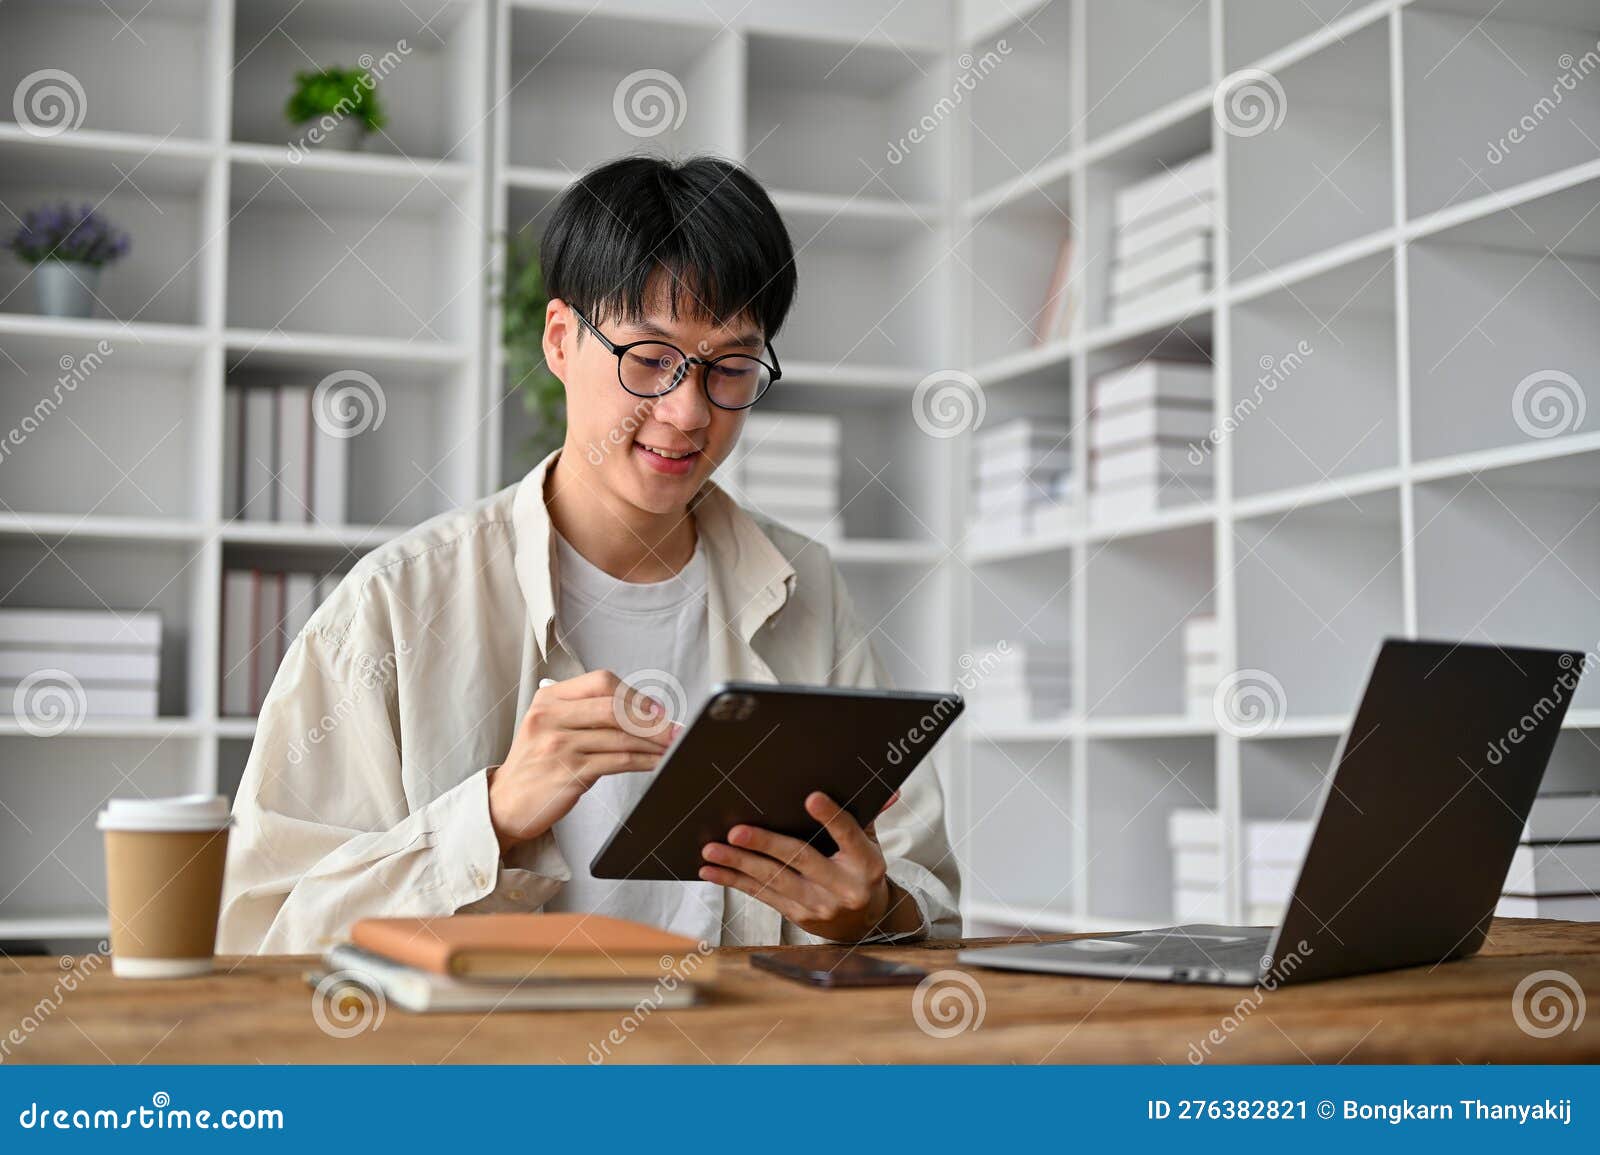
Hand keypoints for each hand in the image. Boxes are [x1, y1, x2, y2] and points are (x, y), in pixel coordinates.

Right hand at [487, 669, 676, 851]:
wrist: (506, 803)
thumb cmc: (536, 765)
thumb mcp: (550, 726)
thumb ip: (586, 712)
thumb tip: (641, 711)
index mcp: (549, 699)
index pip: (600, 682)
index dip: (634, 695)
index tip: (656, 709)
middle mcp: (550, 717)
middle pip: (613, 707)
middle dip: (650, 719)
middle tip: (673, 729)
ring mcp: (558, 745)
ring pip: (619, 736)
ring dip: (653, 742)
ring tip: (671, 746)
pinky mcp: (568, 773)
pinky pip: (617, 761)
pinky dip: (643, 761)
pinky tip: (655, 762)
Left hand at [698, 791, 922, 941]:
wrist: (865, 924)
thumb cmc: (862, 871)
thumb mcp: (871, 845)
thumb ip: (866, 817)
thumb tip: (889, 788)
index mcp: (866, 863)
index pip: (848, 835)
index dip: (831, 817)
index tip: (812, 798)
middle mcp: (843, 887)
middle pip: (801, 859)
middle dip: (765, 845)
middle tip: (736, 832)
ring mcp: (819, 905)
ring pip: (774, 880)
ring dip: (739, 864)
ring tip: (712, 850)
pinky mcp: (798, 916)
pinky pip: (762, 895)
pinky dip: (735, 881)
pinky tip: (712, 870)